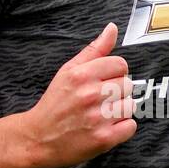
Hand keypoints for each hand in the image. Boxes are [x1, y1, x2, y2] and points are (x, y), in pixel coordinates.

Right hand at [20, 22, 137, 167]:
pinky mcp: (103, 139)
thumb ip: (94, 50)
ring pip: (130, 105)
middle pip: (128, 85)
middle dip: (117, 92)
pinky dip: (122, 129)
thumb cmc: (54, 103)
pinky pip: (130, 127)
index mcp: (82, 75)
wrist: (38, 138)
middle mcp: (90, 95)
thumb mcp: (68, 71)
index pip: (121, 65)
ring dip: (119, 111)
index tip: (104, 82)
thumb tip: (112, 28)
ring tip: (101, 115)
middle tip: (99, 101)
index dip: (114, 73)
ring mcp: (97, 118)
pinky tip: (105, 127)